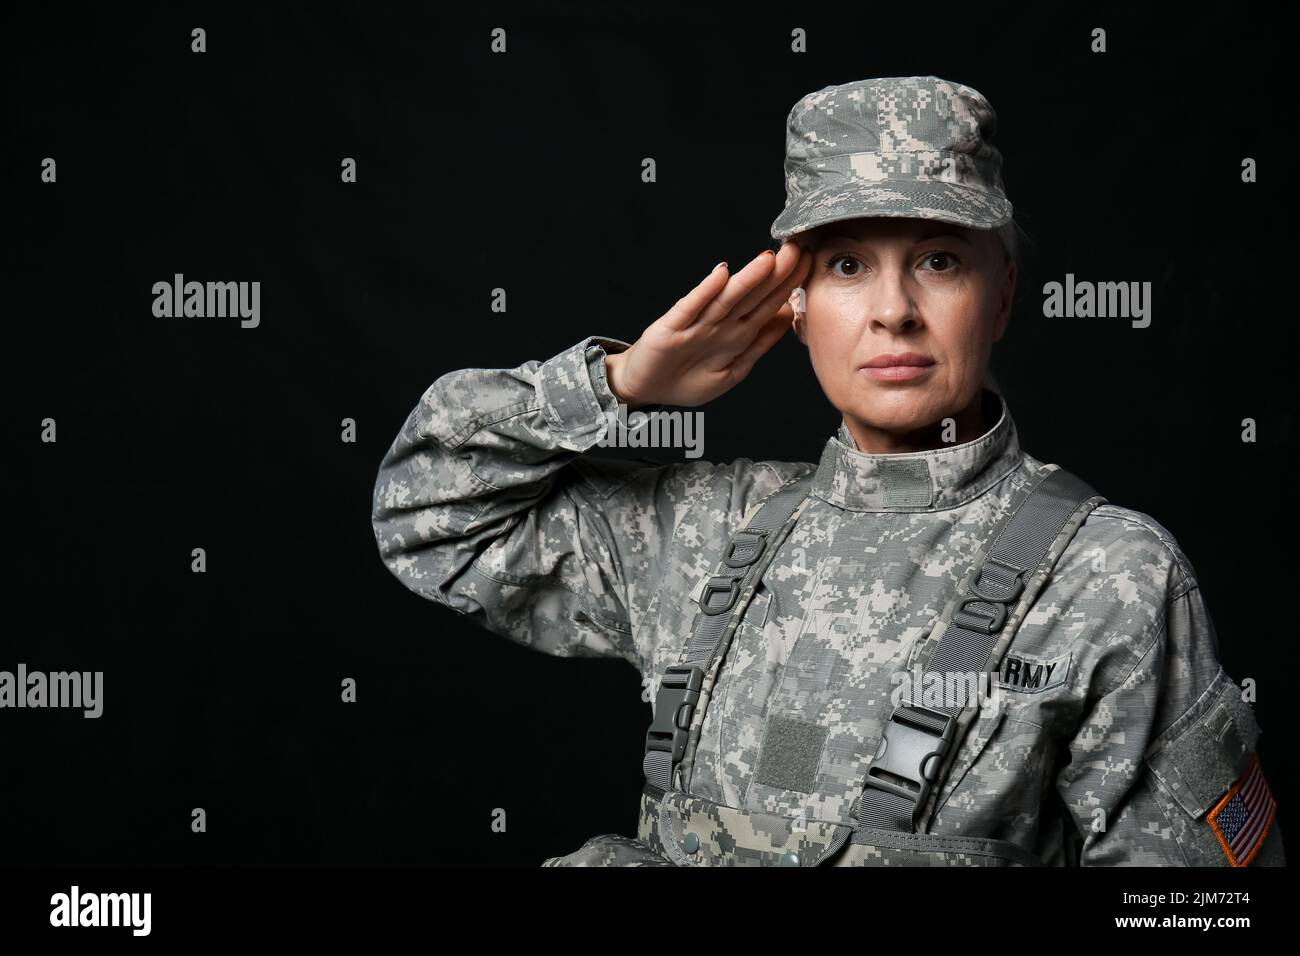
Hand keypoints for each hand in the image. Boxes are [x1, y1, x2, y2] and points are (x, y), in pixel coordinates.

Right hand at [604, 241, 812, 408]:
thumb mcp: (733, 368)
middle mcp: (718, 324)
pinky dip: (705, 291)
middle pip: (752, 296)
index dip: (788, 285)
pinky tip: (720, 273)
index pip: (768, 304)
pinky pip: (690, 308)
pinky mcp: (670, 329)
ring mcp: (694, 324)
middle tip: (798, 249)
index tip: (810, 263)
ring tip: (768, 259)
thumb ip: (760, 342)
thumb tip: (789, 314)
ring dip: (747, 279)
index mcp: (737, 333)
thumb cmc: (686, 379)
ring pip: (727, 299)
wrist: (642, 389)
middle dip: (775, 275)